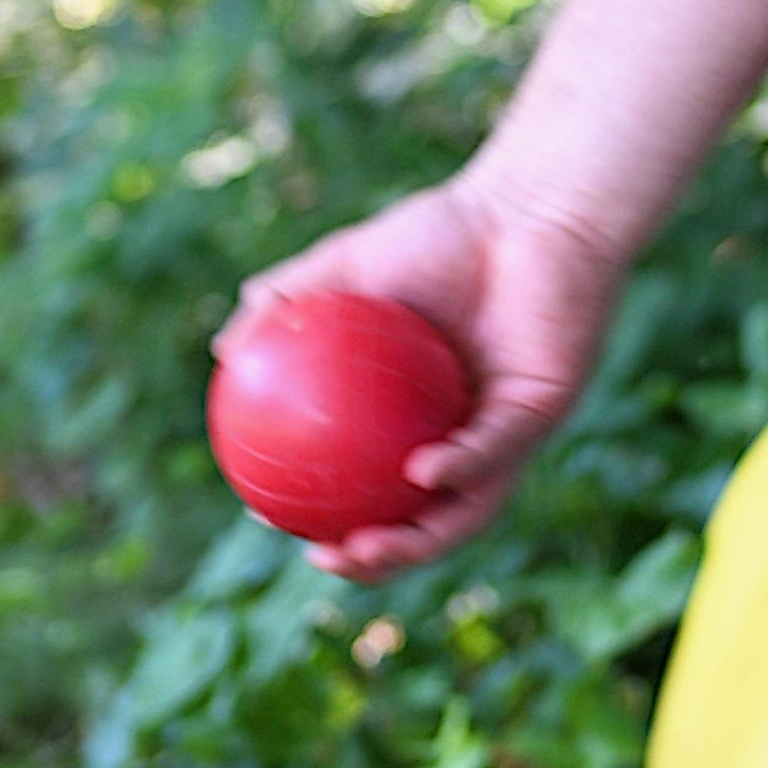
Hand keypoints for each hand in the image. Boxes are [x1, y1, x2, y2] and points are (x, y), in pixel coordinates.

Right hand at [218, 172, 629, 581]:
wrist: (528, 208)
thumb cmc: (445, 233)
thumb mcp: (349, 264)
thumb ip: (288, 300)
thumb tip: (224, 350)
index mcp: (420, 420)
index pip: (370, 486)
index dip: (327, 514)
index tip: (271, 516)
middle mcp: (466, 438)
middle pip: (419, 525)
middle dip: (375, 559)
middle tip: (326, 558)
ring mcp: (507, 432)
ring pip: (464, 511)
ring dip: (418, 542)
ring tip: (367, 547)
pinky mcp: (544, 413)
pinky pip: (497, 451)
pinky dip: (461, 468)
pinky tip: (422, 474)